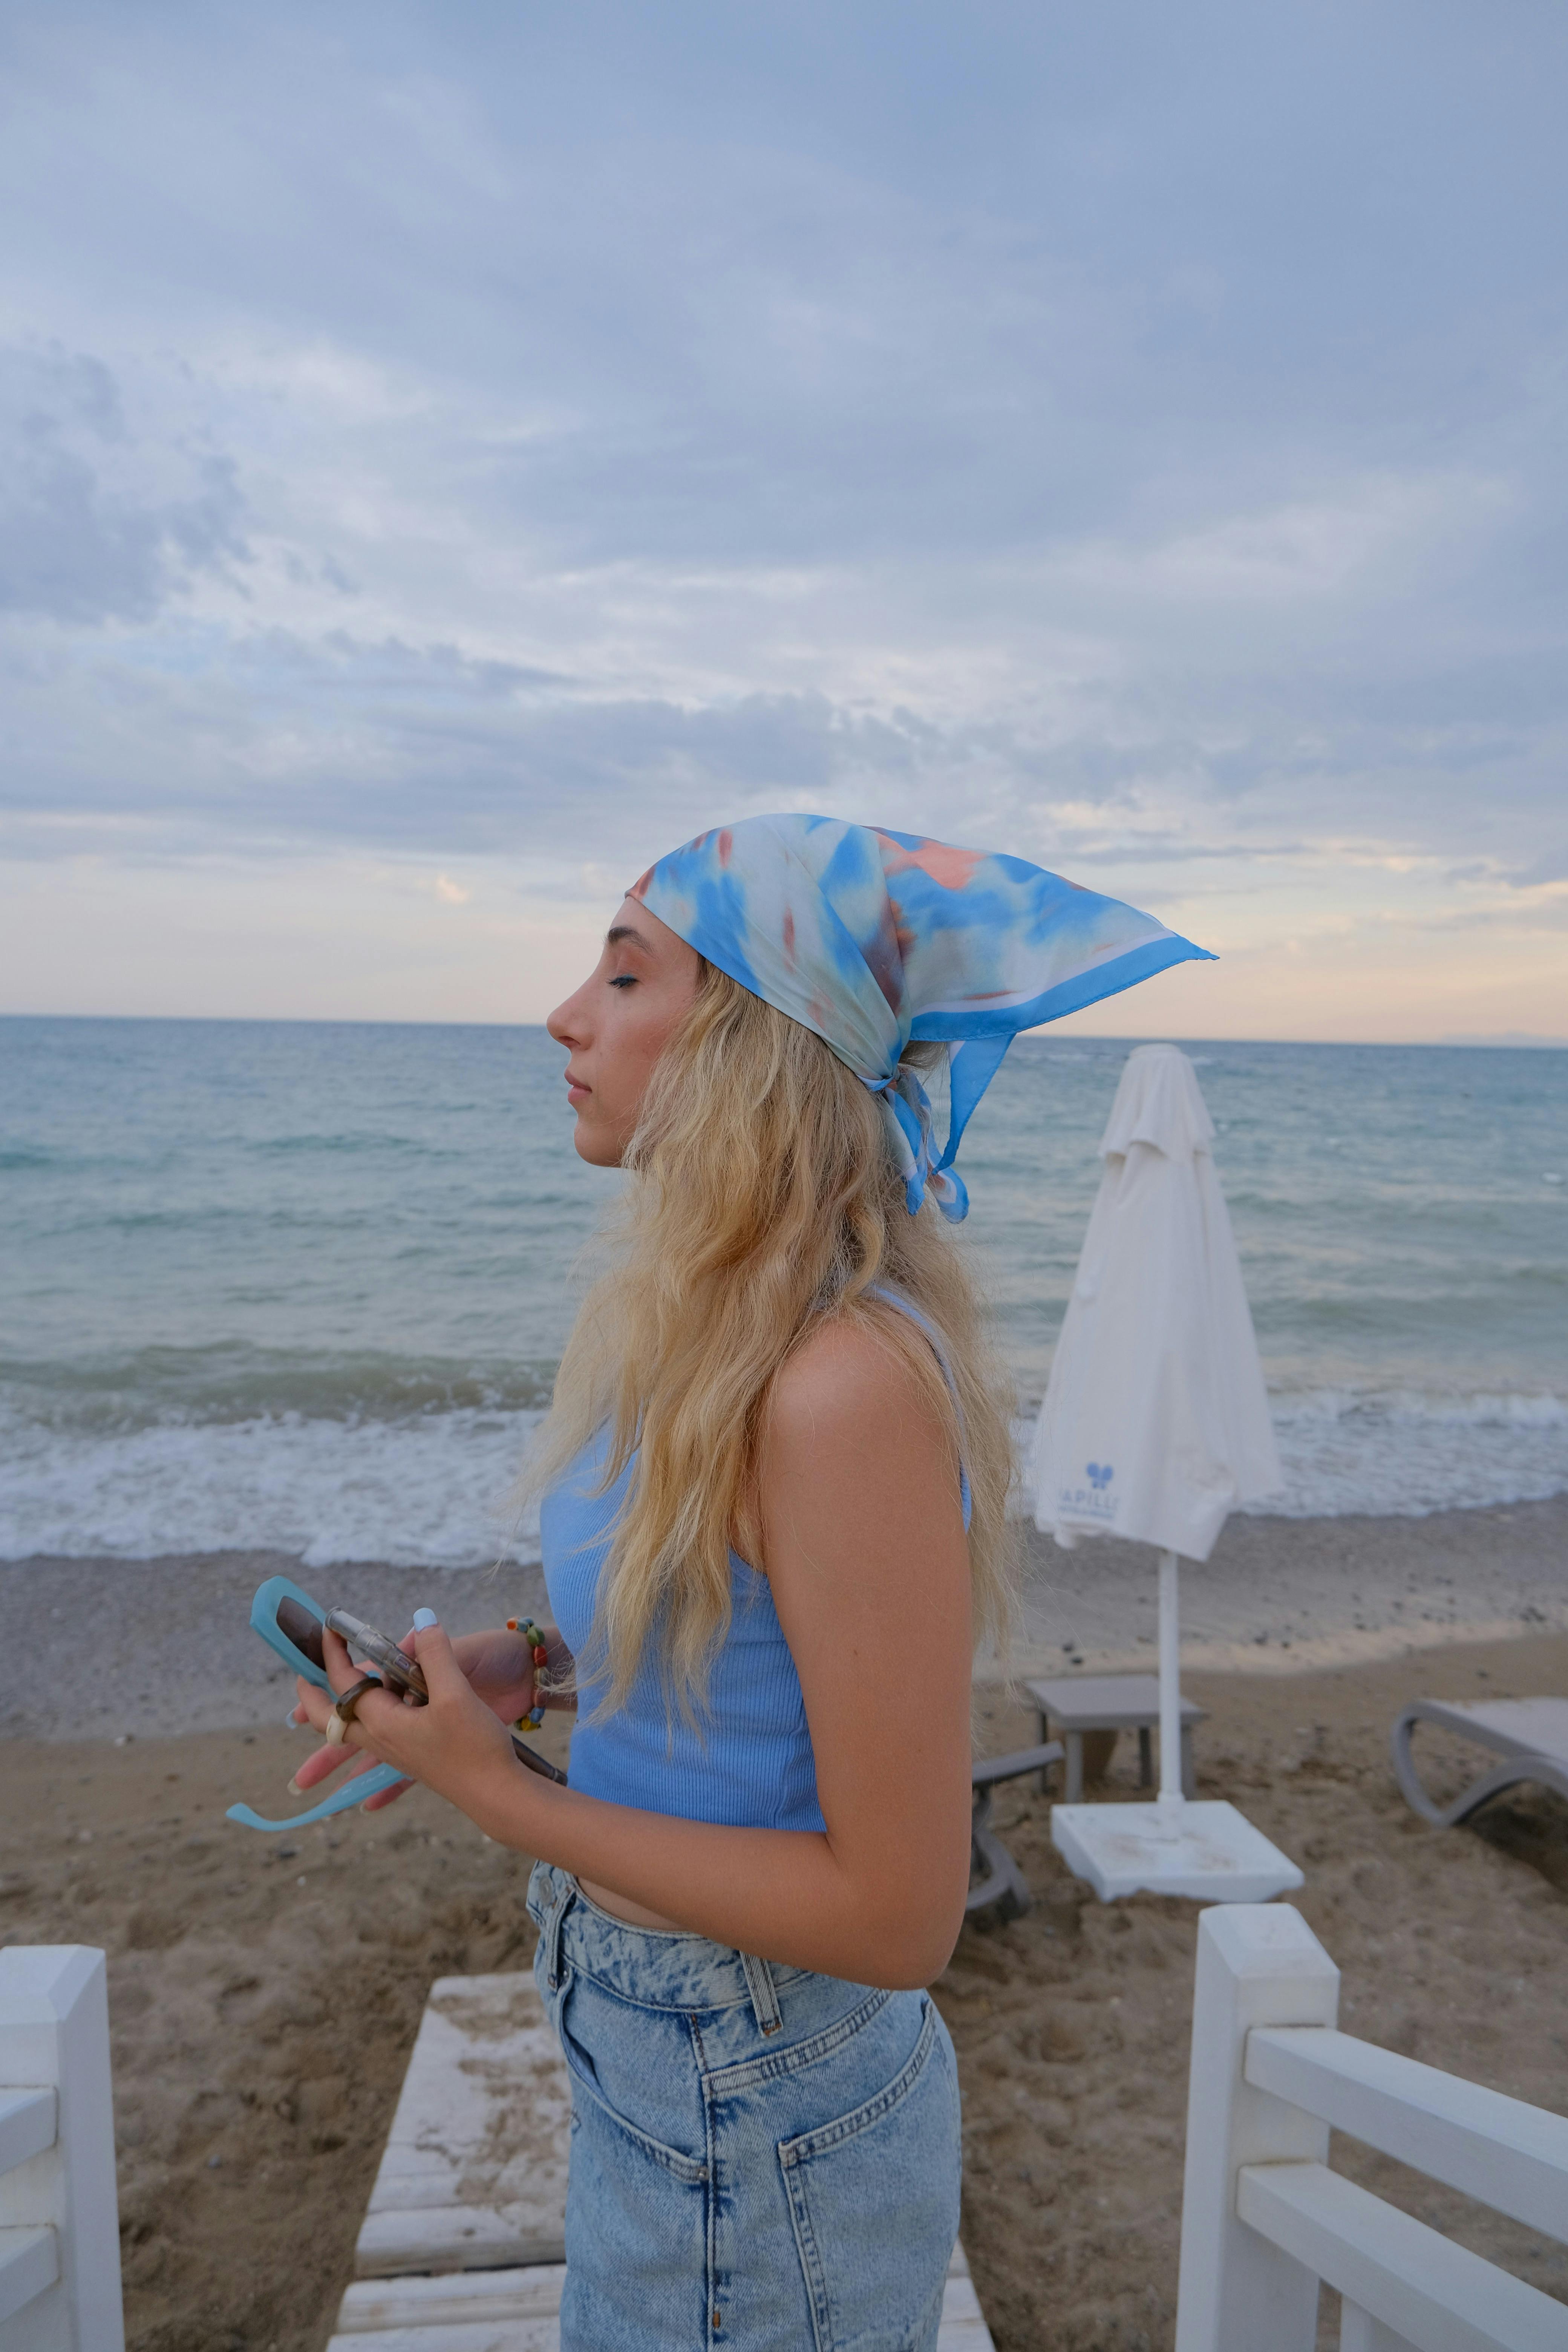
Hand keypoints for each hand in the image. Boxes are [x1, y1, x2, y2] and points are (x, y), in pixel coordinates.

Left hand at [291, 1620, 515, 1818]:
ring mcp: (398, 1752)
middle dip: (310, 1701)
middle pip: (332, 1720)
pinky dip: (368, 1777)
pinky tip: (368, 1803)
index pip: (347, 1681)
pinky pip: (380, 1764)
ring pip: (352, 1738)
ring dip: (330, 1726)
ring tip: (306, 1719)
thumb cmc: (474, 1745)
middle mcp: (383, 1739)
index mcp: (385, 1721)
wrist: (498, 1793)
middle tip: (300, 1680)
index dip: (334, 1653)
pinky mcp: (416, 1761)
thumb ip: (436, 1654)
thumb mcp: (456, 1693)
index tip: (329, 1628)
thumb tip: (423, 1619)